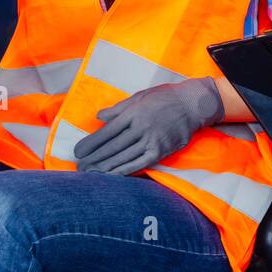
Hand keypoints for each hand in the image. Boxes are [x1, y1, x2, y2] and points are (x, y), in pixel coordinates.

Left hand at [73, 76, 224, 174]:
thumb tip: (99, 116)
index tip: (78, 152)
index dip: (91, 143)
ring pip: (124, 157)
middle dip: (94, 158)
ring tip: (91, 174)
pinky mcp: (161, 150)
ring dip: (105, 167)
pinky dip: (125, 170)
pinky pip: (140, 163)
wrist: (193, 104)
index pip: (107, 131)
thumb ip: (119, 108)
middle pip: (113, 146)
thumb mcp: (140, 96)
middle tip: (79, 167)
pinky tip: (112, 175)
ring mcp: (152, 140)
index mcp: (133, 112)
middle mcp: (141, 127)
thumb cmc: (165, 97)